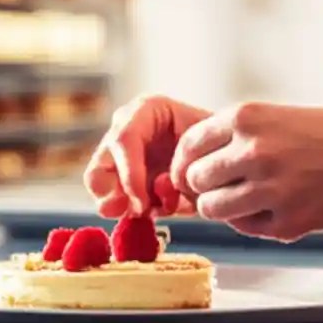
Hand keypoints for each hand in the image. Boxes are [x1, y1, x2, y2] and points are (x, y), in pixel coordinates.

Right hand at [84, 95, 210, 217]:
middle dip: (119, 194)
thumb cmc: (219, 147)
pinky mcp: (120, 177)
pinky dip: (129, 212)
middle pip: (100, 164)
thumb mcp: (209, 150)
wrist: (225, 160)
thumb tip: (160, 188)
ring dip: (121, 205)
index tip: (144, 204)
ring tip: (150, 212)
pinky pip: (108, 200)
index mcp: (147, 109)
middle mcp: (126, 127)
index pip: (124, 139)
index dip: (130, 176)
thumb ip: (186, 167)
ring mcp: (119, 152)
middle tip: (140, 212)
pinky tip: (155, 211)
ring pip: (97, 184)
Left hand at [169, 102, 322, 241]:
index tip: (190, 172)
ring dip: (222, 208)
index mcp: (246, 117)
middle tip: (223, 187)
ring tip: (246, 200)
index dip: (184, 163)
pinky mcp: (285, 221)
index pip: (188, 145)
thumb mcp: (274, 116)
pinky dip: (254, 222)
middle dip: (204, 187)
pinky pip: (245, 228)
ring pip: (212, 209)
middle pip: (196, 180)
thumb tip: (189, 164)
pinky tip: (277, 207)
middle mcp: (253, 150)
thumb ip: (232, 136)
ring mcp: (269, 188)